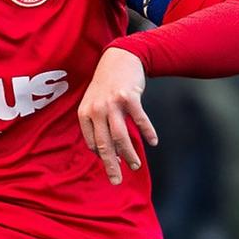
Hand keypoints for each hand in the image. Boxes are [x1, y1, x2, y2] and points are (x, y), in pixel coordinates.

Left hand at [74, 46, 156, 185]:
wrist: (119, 58)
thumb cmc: (106, 85)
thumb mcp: (93, 102)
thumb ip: (96, 124)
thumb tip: (104, 152)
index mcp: (85, 113)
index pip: (92, 143)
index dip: (102, 157)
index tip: (112, 166)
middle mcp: (96, 109)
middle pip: (105, 145)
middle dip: (111, 166)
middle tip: (117, 181)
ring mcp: (113, 103)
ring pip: (120, 136)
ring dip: (129, 154)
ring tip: (136, 165)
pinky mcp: (129, 97)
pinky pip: (139, 120)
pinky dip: (147, 132)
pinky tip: (153, 142)